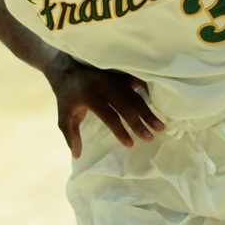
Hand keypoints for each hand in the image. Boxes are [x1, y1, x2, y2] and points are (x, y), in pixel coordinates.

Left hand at [47, 53, 162, 156]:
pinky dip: (149, 91)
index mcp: (89, 96)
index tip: (130, 144)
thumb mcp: (64, 117)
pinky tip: (159, 103)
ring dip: (148, 111)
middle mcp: (104, 85)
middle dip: (139, 123)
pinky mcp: (121, 73)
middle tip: (150, 138)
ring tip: (160, 126)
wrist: (67, 69)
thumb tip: (77, 155)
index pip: (109, 116)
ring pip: (134, 95)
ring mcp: (114, 77)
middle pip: (126, 105)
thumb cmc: (67, 97)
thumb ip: (70, 136)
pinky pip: (138, 81)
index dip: (120, 131)